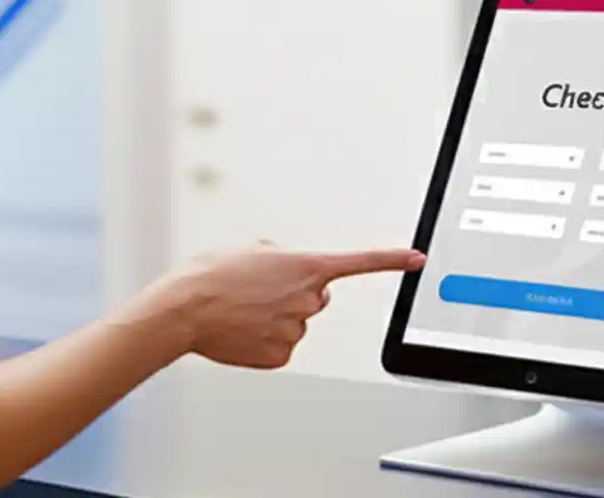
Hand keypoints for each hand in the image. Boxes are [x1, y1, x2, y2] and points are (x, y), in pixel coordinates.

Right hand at [169, 243, 424, 368]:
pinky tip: (241, 331)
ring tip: (241, 309)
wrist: (184, 310)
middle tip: (259, 290)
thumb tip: (288, 270)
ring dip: (275, 315)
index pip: (361, 262)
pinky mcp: (281, 356)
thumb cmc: (212, 275)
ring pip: (296, 322)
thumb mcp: (252, 248)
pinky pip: (281, 345)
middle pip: (317, 296)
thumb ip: (282, 256)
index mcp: (307, 266)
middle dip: (296, 293)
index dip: (393, 259)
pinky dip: (264, 339)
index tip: (418, 258)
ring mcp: (297, 331)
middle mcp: (309, 299)